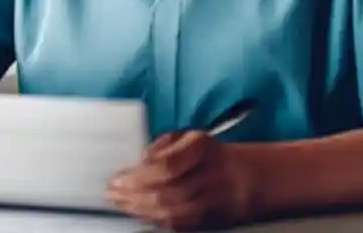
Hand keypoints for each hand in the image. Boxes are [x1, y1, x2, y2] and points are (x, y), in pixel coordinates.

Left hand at [106, 131, 258, 230]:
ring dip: (142, 211)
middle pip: (167, 194)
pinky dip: (157, 221)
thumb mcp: (186, 138)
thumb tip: (135, 164)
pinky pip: (182, 225)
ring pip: (173, 214)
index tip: (116, 180)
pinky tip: (141, 214)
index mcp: (202, 147)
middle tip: (113, 195)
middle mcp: (212, 175)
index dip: (138, 177)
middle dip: (134, 197)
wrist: (250, 176)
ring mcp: (216, 201)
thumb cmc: (208, 154)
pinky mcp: (216, 220)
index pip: (166, 167)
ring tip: (122, 205)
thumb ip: (159, 147)